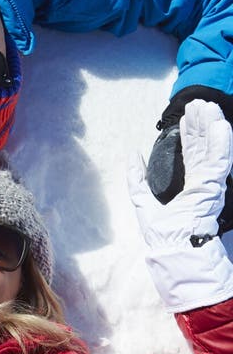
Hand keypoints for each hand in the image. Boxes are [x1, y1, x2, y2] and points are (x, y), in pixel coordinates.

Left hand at [130, 100, 232, 246]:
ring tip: (207, 106)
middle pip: (202, 148)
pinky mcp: (213, 187)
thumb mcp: (142, 200)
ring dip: (210, 126)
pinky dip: (220, 142)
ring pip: (211, 149)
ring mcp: (210, 185)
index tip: (186, 117)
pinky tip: (220, 124)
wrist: (171, 249)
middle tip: (197, 104)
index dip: (189, 135)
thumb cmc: (161, 234)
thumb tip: (133, 154)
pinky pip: (219, 160)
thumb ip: (137, 178)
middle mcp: (203, 184)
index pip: (192, 155)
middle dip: (199, 125)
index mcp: (190, 187)